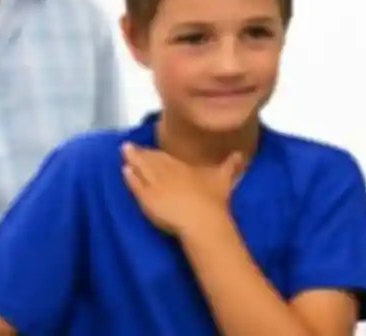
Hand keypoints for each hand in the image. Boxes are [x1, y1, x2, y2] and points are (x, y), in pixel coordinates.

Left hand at [121, 143, 244, 237]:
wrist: (201, 220)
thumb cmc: (213, 200)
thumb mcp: (223, 179)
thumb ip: (231, 165)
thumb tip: (240, 154)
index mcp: (182, 167)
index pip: (164, 157)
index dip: (154, 153)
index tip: (146, 148)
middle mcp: (166, 172)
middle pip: (150, 160)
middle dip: (139, 152)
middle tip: (128, 146)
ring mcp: (155, 185)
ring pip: (140, 169)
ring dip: (132, 159)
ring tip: (124, 151)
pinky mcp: (147, 199)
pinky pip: (135, 185)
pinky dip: (129, 178)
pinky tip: (124, 171)